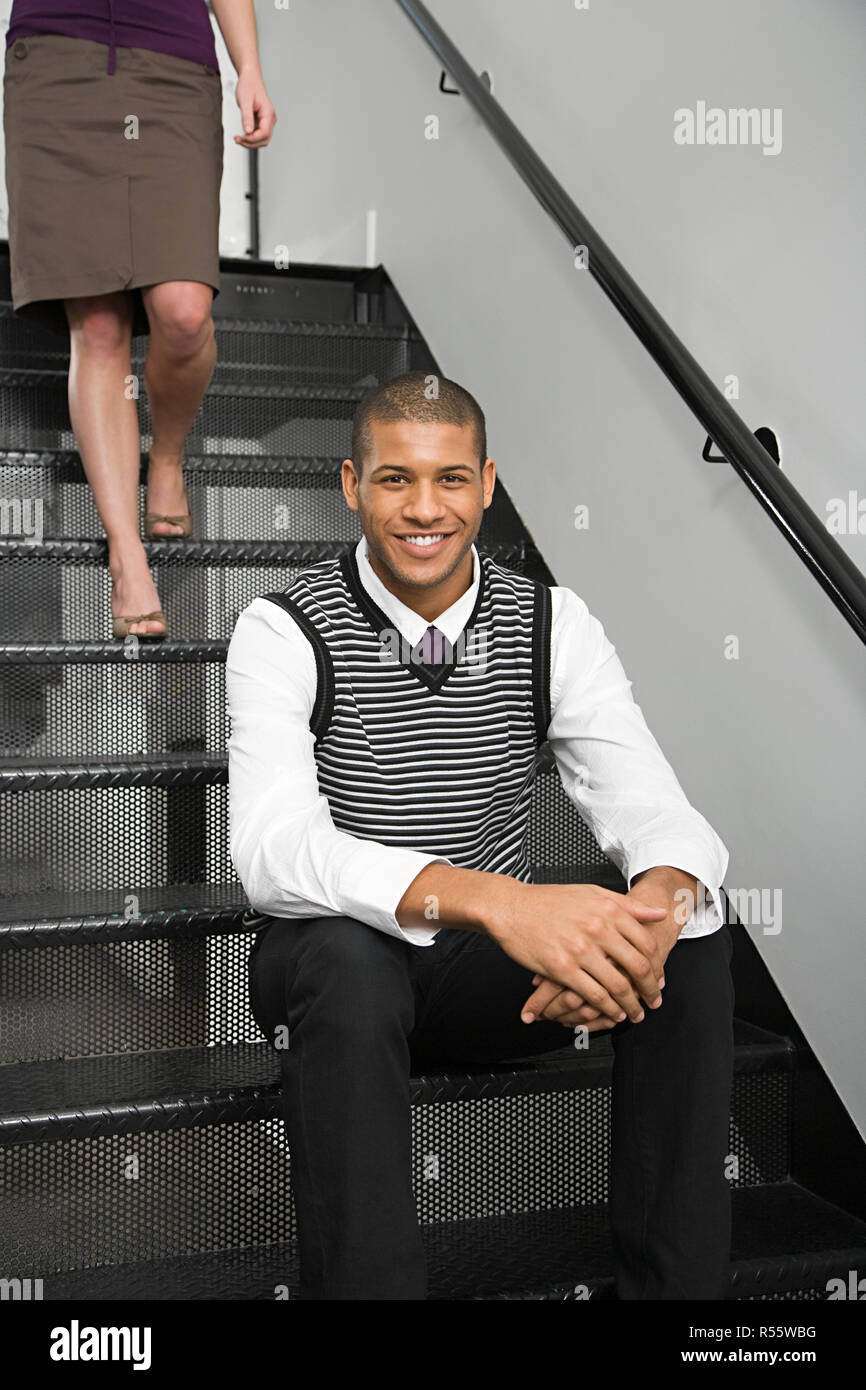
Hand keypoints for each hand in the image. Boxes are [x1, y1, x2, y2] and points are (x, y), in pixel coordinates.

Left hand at [234, 68, 276, 147]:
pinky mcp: (262, 122)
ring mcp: (267, 121)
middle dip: (251, 143)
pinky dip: (250, 138)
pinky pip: (258, 135)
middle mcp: (270, 119)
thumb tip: (248, 131)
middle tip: (237, 139)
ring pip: (261, 139)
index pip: (264, 133)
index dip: (252, 139)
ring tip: (238, 138)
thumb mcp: (245, 101)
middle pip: (264, 139)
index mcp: (268, 113)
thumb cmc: (248, 85)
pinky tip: (241, 135)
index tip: (241, 137)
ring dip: (250, 142)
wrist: (250, 78)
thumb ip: (247, 117)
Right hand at [490, 881, 667, 1024]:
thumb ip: (627, 905)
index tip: (658, 978)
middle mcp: (597, 928)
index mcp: (608, 909)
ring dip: (630, 1005)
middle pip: (637, 967)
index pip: (646, 943)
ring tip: (634, 1013)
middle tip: (653, 1001)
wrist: (510, 907)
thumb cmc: (549, 900)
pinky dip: (607, 1008)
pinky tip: (612, 1012)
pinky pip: (593, 994)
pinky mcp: (561, 968)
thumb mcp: (592, 894)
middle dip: (649, 990)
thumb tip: (660, 912)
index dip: (657, 966)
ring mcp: (579, 949)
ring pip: (617, 985)